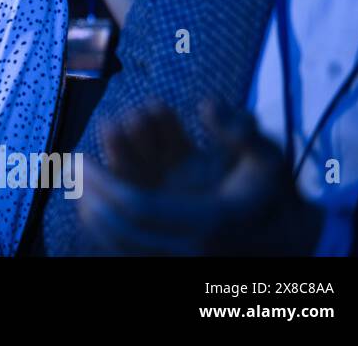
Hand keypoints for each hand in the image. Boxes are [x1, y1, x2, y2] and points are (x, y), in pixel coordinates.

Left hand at [78, 101, 321, 255]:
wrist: (284, 239)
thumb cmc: (270, 191)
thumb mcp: (270, 155)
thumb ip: (242, 128)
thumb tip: (206, 106)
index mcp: (210, 219)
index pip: (142, 209)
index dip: (105, 184)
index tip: (80, 159)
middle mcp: (188, 243)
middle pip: (122, 230)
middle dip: (91, 195)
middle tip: (72, 165)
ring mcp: (176, 252)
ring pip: (119, 244)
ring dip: (90, 210)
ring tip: (75, 176)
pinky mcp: (168, 252)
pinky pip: (124, 250)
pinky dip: (100, 226)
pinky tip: (86, 196)